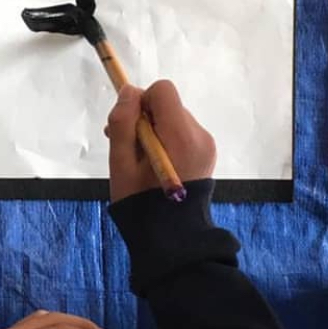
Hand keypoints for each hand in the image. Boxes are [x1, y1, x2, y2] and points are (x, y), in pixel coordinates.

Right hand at [106, 81, 215, 202]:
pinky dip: (166, 141)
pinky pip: (182, 133)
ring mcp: (206, 145)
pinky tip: (156, 164)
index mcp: (181, 136)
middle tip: (129, 148)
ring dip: (154, 131)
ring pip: (173, 118)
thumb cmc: (140, 203)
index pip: (163, 91)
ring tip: (141, 160)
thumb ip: (123, 123)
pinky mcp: (206, 152)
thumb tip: (130, 91)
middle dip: (146, 119)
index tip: (130, 127)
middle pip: (168, 105)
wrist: (171, 237)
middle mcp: (199, 135)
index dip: (141, 102)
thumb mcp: (121, 163)